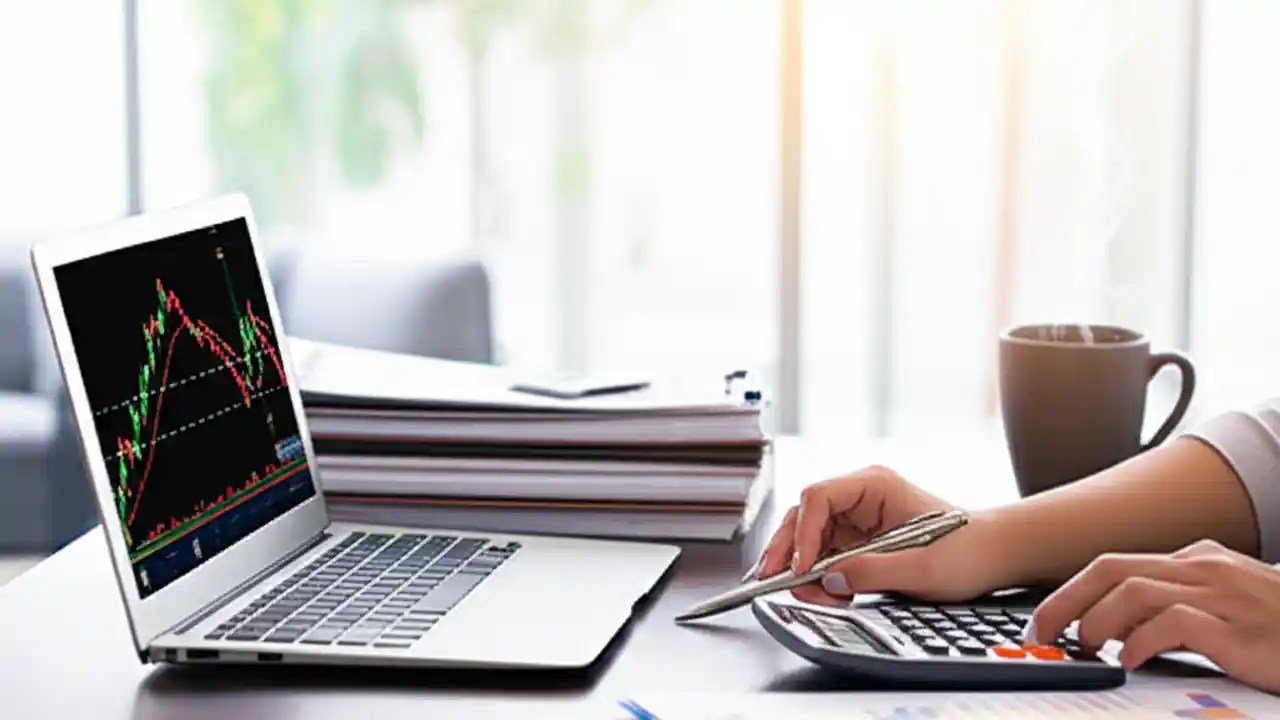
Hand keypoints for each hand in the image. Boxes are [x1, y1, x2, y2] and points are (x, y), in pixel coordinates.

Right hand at [753, 466, 1002, 605]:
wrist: (994, 557)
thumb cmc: (968, 551)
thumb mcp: (923, 568)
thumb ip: (873, 572)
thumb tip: (828, 579)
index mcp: (875, 485)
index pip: (819, 497)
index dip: (803, 533)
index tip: (801, 567)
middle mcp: (861, 496)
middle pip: (805, 516)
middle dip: (787, 549)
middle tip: (771, 580)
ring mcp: (858, 518)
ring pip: (809, 536)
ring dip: (800, 566)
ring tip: (805, 594)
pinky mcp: (859, 540)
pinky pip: (824, 554)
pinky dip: (817, 575)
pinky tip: (823, 593)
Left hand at [1030, 539, 1279, 692]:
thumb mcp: (1225, 607)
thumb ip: (1175, 609)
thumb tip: (1116, 630)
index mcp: (1196, 561)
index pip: (1116, 565)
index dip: (1074, 591)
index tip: (1049, 618)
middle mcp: (1203, 569)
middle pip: (1112, 570)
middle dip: (1067, 600)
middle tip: (1044, 632)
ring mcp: (1221, 595)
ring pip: (1134, 591)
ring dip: (1097, 621)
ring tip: (1086, 648)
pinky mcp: (1238, 628)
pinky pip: (1174, 623)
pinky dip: (1142, 640)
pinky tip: (1131, 660)